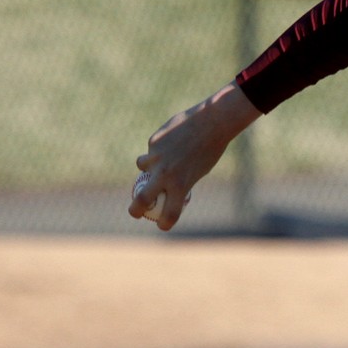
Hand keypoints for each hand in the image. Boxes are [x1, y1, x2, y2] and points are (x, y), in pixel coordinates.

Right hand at [129, 83, 259, 229]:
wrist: (213, 122)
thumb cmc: (211, 149)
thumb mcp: (199, 171)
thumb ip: (181, 180)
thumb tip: (169, 188)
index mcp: (181, 185)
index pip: (169, 213)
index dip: (165, 223)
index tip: (162, 225)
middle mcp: (165, 174)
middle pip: (141, 199)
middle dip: (135, 209)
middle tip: (135, 212)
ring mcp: (157, 157)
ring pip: (141, 165)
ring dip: (146, 166)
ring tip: (159, 158)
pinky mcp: (153, 141)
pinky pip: (152, 148)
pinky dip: (158, 147)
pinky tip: (173, 138)